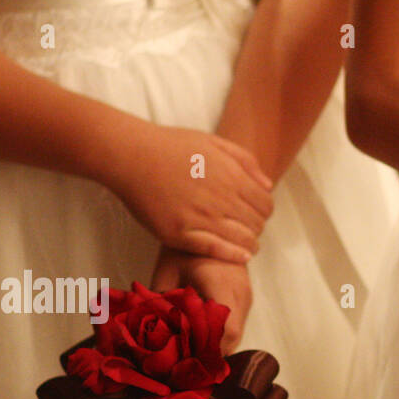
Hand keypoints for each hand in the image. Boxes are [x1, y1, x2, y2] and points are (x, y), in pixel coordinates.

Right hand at [101, 122, 274, 264]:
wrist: (130, 154)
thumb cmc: (171, 146)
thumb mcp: (213, 142)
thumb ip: (244, 161)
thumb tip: (268, 186)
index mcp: (230, 176)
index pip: (265, 205)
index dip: (265, 212)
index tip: (256, 214)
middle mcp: (219, 198)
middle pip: (256, 224)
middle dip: (257, 228)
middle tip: (249, 230)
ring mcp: (199, 217)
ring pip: (241, 240)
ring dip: (250, 245)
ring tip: (247, 246)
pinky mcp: (179, 233)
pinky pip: (215, 250)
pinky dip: (233, 255)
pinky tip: (241, 256)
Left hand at [151, 248, 252, 353]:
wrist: (210, 225)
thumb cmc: (183, 247)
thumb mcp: (166, 272)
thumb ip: (162, 303)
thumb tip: (155, 334)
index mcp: (221, 284)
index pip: (225, 330)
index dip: (207, 349)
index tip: (186, 357)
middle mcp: (240, 293)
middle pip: (234, 338)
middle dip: (211, 352)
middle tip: (186, 360)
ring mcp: (247, 295)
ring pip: (237, 335)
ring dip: (216, 344)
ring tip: (192, 350)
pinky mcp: (246, 297)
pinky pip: (237, 324)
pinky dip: (221, 334)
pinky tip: (200, 335)